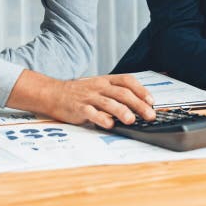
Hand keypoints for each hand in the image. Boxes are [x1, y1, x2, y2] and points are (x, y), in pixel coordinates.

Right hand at [7, 70, 155, 128]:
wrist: (53, 93)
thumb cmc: (80, 93)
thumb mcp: (98, 87)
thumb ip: (115, 94)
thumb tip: (139, 106)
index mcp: (105, 81)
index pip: (127, 81)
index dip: (141, 90)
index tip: (151, 101)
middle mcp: (99, 87)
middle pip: (122, 93)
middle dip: (138, 104)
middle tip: (150, 115)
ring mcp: (89, 97)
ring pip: (108, 102)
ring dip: (122, 111)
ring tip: (131, 120)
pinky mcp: (79, 108)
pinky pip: (91, 113)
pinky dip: (101, 118)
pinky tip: (109, 124)